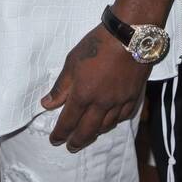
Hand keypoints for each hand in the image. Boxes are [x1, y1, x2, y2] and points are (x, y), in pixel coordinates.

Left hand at [41, 25, 149, 151]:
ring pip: (106, 126)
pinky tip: (110, 121)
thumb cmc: (98, 44)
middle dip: (77, 141)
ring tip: (89, 134)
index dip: (60, 133)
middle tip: (70, 146)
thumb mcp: (72, 62)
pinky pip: (123, 117)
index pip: (68, 121)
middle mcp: (102, 103)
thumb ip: (61, 86)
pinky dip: (114, 122)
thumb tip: (47, 104)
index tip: (55, 140)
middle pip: (88, 131)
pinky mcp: (134, 96)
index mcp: (83, 95)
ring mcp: (119, 101)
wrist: (130, 35)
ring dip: (95, 132)